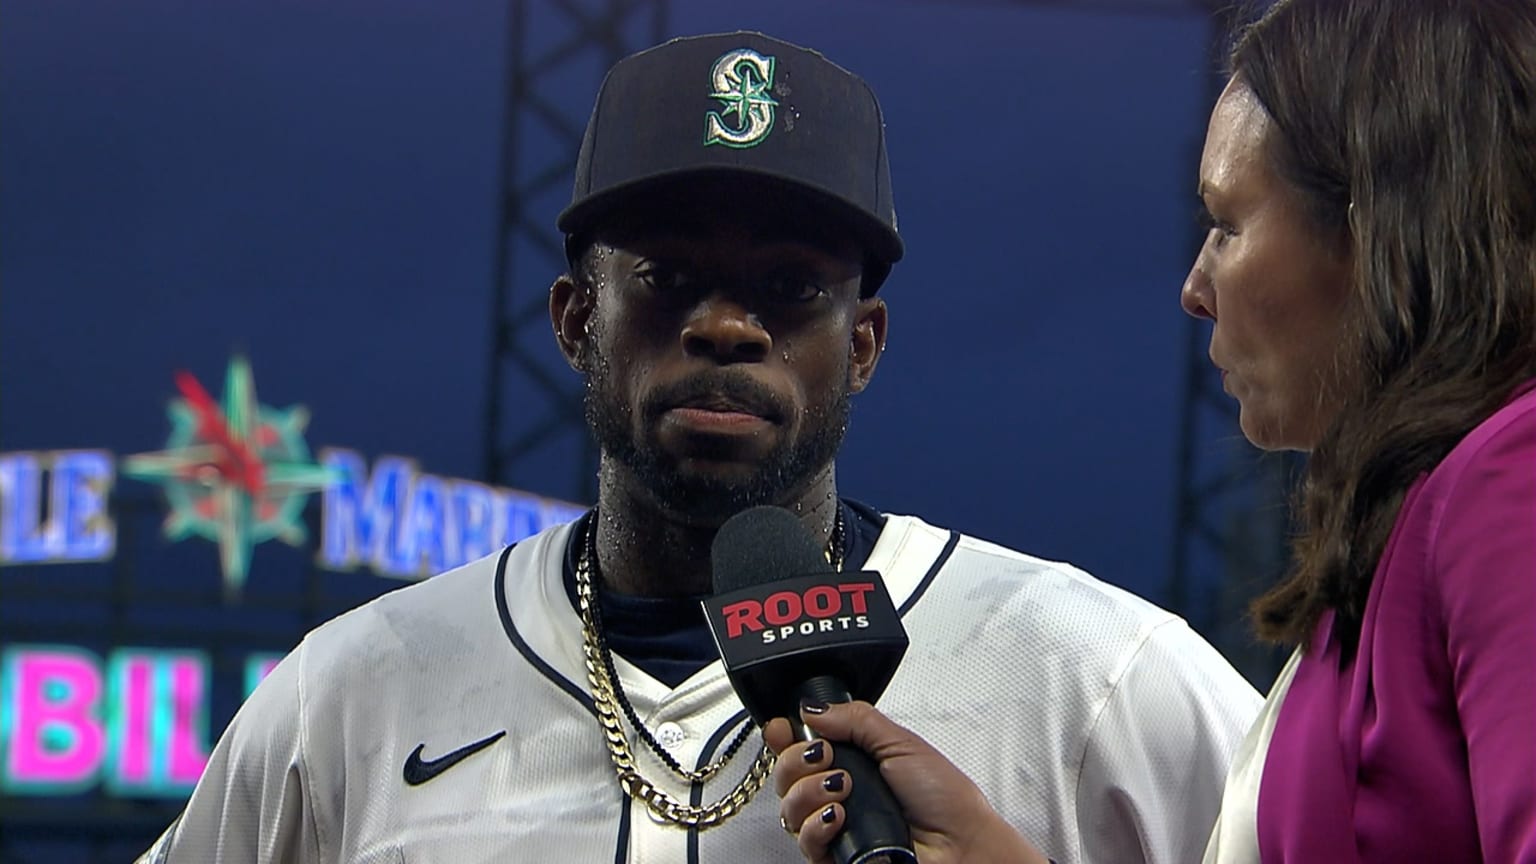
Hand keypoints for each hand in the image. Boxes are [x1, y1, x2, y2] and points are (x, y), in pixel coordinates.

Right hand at [764, 701, 1049, 863]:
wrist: (961, 844)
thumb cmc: (944, 799)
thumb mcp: (900, 743)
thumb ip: (855, 719)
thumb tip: (812, 708)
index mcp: (853, 762)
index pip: (802, 747)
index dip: (785, 736)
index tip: (783, 726)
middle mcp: (838, 793)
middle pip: (786, 776)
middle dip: (796, 760)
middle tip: (824, 757)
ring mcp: (835, 826)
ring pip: (789, 808)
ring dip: (808, 792)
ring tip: (843, 790)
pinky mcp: (836, 856)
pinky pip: (803, 843)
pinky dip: (815, 826)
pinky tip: (839, 817)